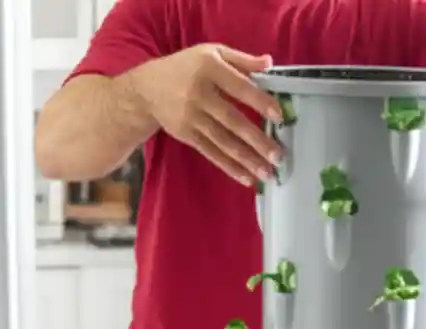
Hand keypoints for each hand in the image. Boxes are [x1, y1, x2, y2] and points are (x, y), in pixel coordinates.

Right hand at [130, 44, 282, 185]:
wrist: (146, 88)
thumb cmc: (187, 68)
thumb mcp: (212, 53)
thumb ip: (242, 60)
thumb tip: (270, 63)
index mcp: (209, 69)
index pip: (239, 87)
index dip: (259, 102)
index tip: (279, 116)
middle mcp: (198, 94)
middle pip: (231, 120)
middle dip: (256, 140)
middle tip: (278, 157)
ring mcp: (191, 117)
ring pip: (222, 141)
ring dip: (246, 159)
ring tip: (267, 174)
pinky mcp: (186, 134)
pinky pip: (210, 152)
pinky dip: (229, 166)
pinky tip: (247, 178)